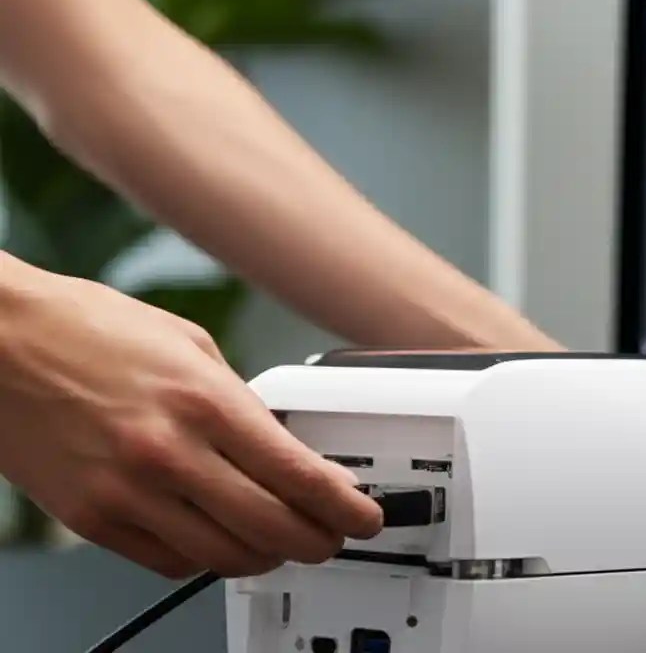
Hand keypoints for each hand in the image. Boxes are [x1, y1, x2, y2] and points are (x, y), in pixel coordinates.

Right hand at [0, 262, 383, 578]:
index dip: (345, 507)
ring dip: (266, 557)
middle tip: (333, 538)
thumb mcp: (189, 346)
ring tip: (282, 543)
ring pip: (224, 556)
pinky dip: (205, 559)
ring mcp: (128, 491)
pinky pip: (168, 562)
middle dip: (318, 542)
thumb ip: (238, 400)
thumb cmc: (87, 328)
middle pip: (272, 528)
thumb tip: (280, 444)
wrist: (0, 339)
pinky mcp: (91, 517)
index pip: (299, 475)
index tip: (364, 516)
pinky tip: (218, 540)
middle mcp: (169, 451)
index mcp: (205, 400)